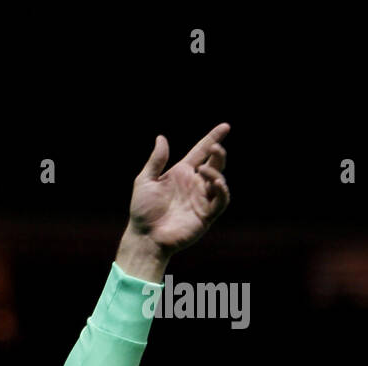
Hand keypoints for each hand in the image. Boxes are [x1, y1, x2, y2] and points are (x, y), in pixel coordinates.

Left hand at [126, 123, 231, 255]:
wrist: (145, 237)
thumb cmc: (142, 211)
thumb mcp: (145, 181)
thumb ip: (156, 161)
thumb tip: (161, 138)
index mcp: (181, 173)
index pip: (201, 152)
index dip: (212, 139)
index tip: (225, 126)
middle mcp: (194, 184)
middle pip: (214, 164)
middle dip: (218, 154)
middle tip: (215, 147)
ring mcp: (201, 199)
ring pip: (219, 180)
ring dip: (216, 172)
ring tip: (204, 170)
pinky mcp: (206, 214)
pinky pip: (221, 200)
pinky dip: (222, 191)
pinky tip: (216, 183)